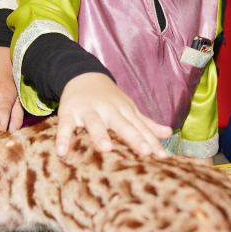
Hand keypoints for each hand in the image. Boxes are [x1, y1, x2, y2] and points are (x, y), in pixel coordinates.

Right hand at [56, 73, 171, 157]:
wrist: (82, 75)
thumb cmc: (109, 98)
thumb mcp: (128, 108)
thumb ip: (146, 123)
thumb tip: (168, 133)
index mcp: (124, 111)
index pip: (140, 128)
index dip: (151, 141)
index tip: (162, 156)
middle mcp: (108, 110)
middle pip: (122, 124)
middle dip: (133, 137)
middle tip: (145, 152)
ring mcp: (88, 110)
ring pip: (95, 123)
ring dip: (100, 135)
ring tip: (106, 149)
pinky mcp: (68, 113)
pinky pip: (65, 126)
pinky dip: (63, 138)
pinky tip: (62, 152)